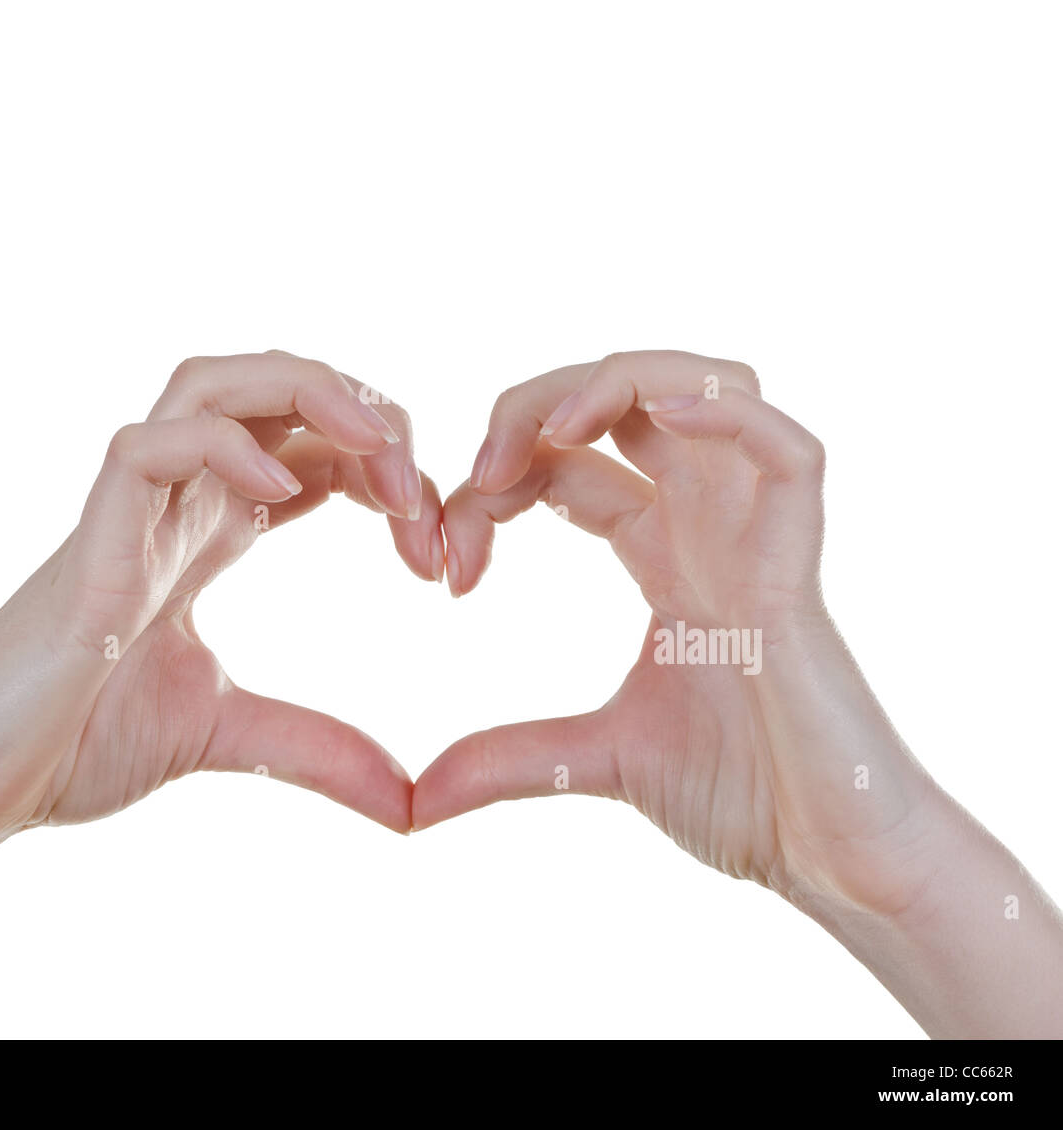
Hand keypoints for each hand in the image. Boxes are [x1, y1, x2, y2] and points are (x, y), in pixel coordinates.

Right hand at [0, 351, 443, 857]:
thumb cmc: (76, 742)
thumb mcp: (230, 734)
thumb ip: (319, 749)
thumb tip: (411, 802)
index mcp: (212, 528)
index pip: (314, 445)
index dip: (389, 471)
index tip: (437, 551)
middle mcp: (177, 499)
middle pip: (275, 385)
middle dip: (364, 414)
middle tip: (419, 493)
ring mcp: (130, 508)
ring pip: (212, 382)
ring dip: (309, 394)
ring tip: (378, 452)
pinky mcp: (90, 539)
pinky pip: (149, 447)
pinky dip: (219, 446)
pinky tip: (280, 494)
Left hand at [415, 350, 941, 917]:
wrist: (828, 862)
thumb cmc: (743, 797)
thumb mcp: (593, 760)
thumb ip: (506, 758)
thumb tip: (417, 801)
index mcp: (662, 552)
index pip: (565, 462)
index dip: (491, 486)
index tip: (443, 563)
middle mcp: (708, 524)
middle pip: (626, 398)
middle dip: (535, 408)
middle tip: (478, 472)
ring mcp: (757, 535)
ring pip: (709, 386)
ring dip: (619, 382)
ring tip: (553, 432)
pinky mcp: (798, 566)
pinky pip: (787, 450)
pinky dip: (724, 412)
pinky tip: (655, 419)